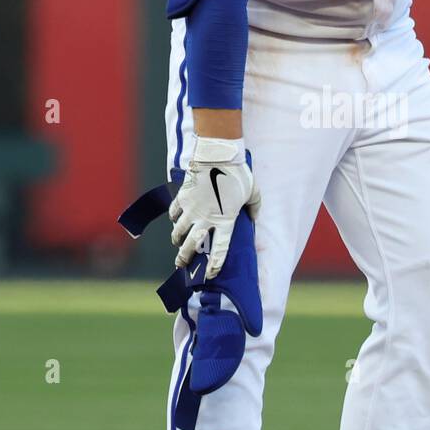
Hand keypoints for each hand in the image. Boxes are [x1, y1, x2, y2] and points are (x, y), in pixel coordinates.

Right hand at [169, 137, 261, 276]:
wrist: (218, 155)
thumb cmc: (238, 174)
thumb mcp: (254, 192)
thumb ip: (255, 207)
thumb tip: (254, 217)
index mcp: (225, 221)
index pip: (219, 250)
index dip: (214, 265)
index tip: (209, 274)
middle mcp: (206, 218)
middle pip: (192, 246)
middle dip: (184, 259)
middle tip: (181, 265)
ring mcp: (192, 209)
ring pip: (179, 232)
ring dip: (177, 240)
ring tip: (177, 243)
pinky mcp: (183, 197)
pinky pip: (174, 212)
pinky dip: (174, 218)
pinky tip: (175, 220)